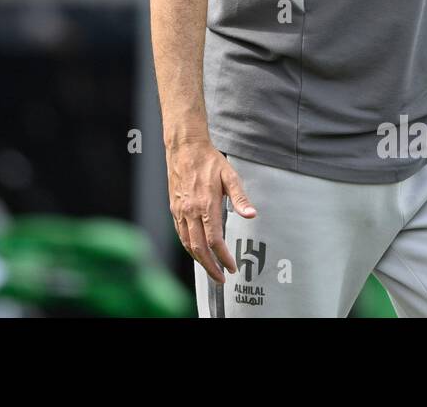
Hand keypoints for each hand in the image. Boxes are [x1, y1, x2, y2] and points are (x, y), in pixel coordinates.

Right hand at [166, 138, 256, 283]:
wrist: (185, 147)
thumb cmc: (208, 160)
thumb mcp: (230, 176)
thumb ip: (240, 197)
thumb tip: (251, 214)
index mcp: (206, 204)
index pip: (214, 240)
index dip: (223, 257)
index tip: (232, 267)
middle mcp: (190, 210)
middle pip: (199, 248)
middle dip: (211, 267)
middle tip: (221, 278)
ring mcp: (180, 210)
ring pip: (187, 243)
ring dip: (199, 260)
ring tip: (210, 270)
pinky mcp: (174, 208)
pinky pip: (180, 233)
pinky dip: (188, 247)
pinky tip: (196, 251)